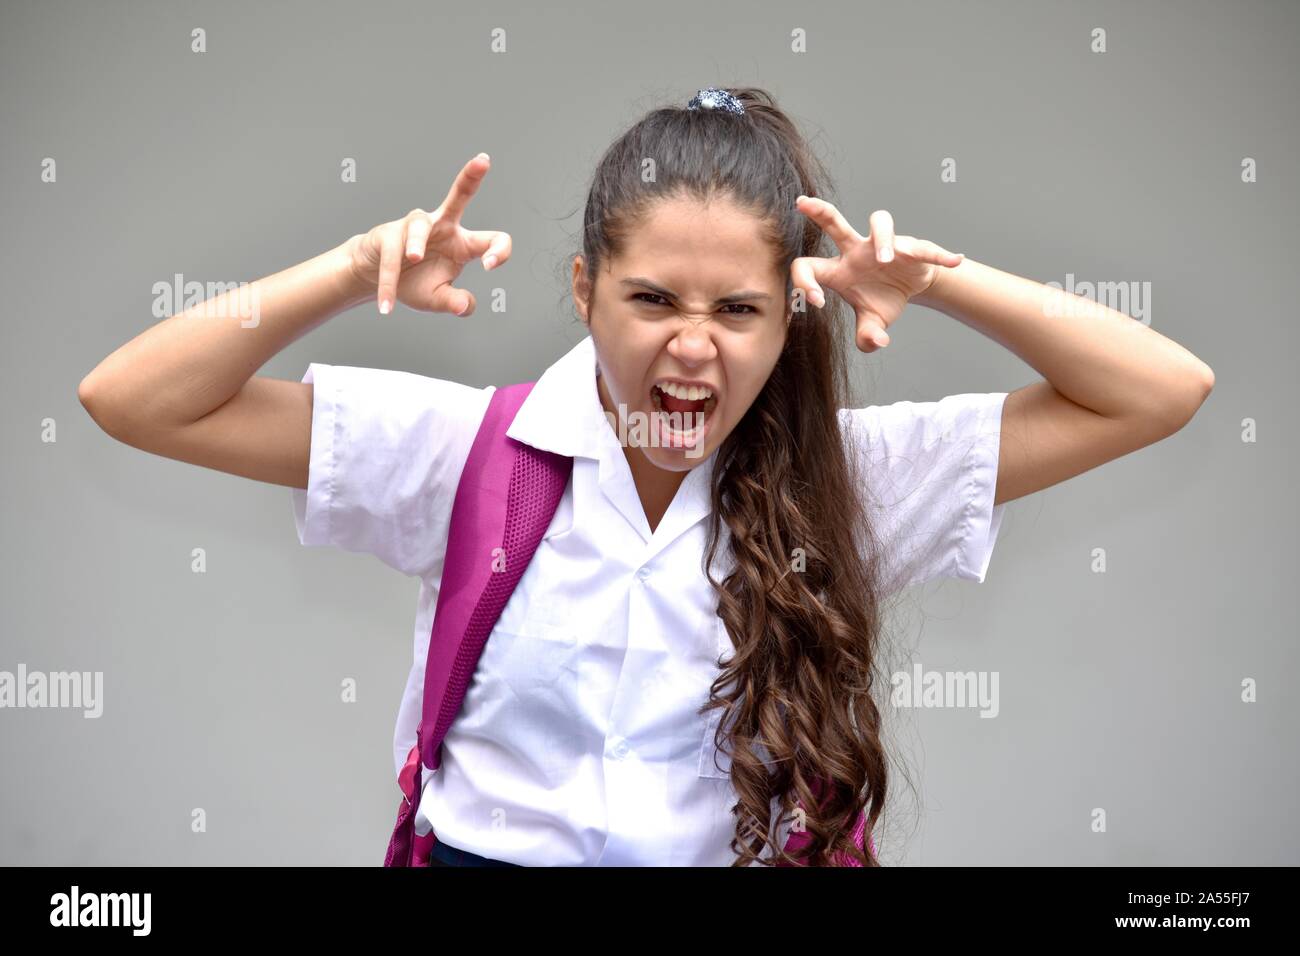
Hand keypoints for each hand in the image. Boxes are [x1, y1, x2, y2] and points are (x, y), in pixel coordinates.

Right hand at [347, 153, 511, 315]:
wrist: (375, 279)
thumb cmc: (412, 283)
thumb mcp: (437, 299)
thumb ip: (455, 303)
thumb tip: (464, 306)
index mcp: (462, 244)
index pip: (491, 239)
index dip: (498, 250)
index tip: (489, 265)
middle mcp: (441, 228)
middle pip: (459, 196)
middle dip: (470, 177)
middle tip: (483, 160)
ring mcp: (414, 227)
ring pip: (419, 226)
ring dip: (417, 242)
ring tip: (414, 258)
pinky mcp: (388, 233)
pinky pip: (391, 255)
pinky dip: (389, 282)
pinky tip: (387, 304)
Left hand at [790, 198, 962, 352]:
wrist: (909, 288)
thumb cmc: (881, 300)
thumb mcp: (872, 324)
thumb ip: (867, 337)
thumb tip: (876, 342)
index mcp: (838, 270)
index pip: (809, 267)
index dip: (805, 282)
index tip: (816, 302)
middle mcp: (856, 251)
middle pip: (834, 224)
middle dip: (819, 211)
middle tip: (801, 203)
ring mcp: (883, 244)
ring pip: (879, 224)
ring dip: (883, 240)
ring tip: (887, 260)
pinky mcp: (910, 246)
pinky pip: (925, 247)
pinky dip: (939, 255)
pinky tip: (955, 261)